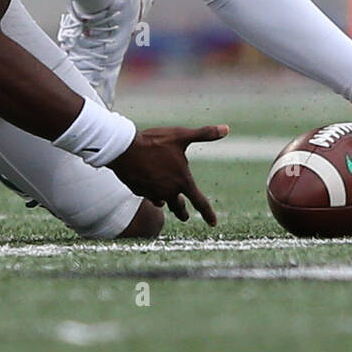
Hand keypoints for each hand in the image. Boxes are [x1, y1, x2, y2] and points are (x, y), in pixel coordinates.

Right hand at [111, 124, 228, 224]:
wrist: (124, 149)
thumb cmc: (155, 142)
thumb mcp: (181, 136)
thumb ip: (205, 134)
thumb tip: (226, 129)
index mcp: (182, 181)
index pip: (200, 201)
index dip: (208, 213)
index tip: (213, 223)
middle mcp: (169, 191)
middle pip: (178, 207)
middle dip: (182, 212)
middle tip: (184, 216)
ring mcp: (152, 193)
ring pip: (162, 201)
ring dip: (165, 200)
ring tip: (166, 199)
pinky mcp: (138, 191)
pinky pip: (147, 194)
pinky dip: (150, 191)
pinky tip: (148, 182)